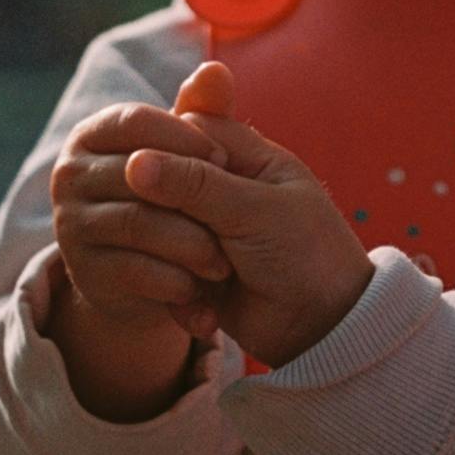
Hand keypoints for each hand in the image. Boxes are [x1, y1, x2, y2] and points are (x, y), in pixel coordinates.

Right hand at [49, 100, 234, 333]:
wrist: (214, 290)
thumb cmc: (224, 208)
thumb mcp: (226, 160)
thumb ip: (212, 114)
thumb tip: (213, 67)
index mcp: (103, 131)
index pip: (135, 122)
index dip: (183, 140)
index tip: (224, 161)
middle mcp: (76, 171)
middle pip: (136, 174)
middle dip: (195, 201)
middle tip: (232, 222)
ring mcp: (74, 223)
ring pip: (138, 221)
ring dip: (193, 245)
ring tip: (223, 261)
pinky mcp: (86, 272)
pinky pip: (133, 269)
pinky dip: (177, 281)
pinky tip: (199, 288)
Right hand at [125, 61, 372, 367]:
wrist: (320, 327)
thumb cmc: (306, 252)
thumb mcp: (257, 210)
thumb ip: (196, 183)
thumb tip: (134, 162)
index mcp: (241, 152)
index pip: (183, 127)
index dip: (175, 156)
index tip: (202, 194)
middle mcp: (212, 185)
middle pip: (155, 179)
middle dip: (178, 221)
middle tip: (220, 250)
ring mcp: (191, 229)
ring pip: (144, 228)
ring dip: (179, 258)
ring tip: (223, 275)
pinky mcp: (178, 271)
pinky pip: (147, 273)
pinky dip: (175, 294)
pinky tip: (208, 307)